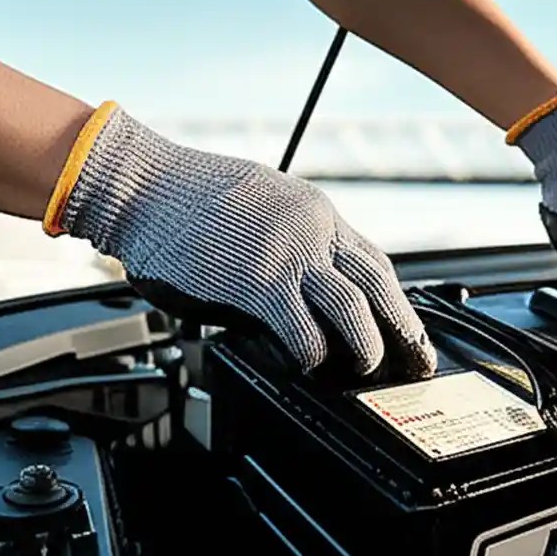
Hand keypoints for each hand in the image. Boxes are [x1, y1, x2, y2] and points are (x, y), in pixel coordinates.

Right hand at [58, 105, 436, 378]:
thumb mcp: (256, 205)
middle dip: (403, 330)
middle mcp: (313, 229)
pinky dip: (313, 357)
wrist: (141, 184)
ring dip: (366, 348)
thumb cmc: (184, 198)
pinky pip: (304, 332)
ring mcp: (289, 255)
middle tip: (415, 362)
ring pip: (354, 311)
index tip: (405, 327)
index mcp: (315, 210)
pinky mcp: (260, 284)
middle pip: (379, 286)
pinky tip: (309, 367)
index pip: (373, 261)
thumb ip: (286, 244)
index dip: (394, 300)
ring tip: (366, 370)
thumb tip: (299, 293)